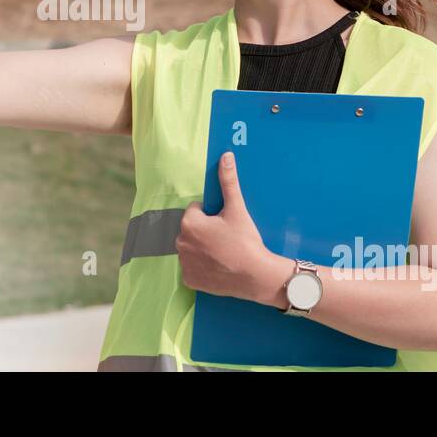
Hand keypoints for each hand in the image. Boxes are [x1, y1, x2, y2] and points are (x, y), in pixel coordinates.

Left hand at [177, 151, 294, 306]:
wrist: (256, 275)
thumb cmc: (245, 240)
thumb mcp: (237, 208)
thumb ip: (228, 181)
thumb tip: (226, 157)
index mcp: (189, 223)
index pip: (196, 210)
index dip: (211, 215)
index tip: (225, 224)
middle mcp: (180, 242)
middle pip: (192, 229)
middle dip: (205, 231)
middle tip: (226, 238)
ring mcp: (184, 263)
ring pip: (192, 248)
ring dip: (202, 248)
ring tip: (223, 252)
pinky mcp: (189, 280)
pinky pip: (193, 268)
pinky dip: (202, 267)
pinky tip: (217, 267)